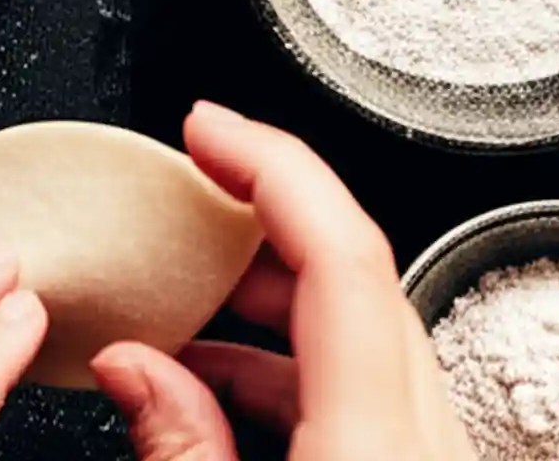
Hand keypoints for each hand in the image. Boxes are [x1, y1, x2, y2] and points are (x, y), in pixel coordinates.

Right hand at [88, 101, 476, 460]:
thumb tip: (129, 364)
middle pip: (355, 276)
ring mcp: (429, 454)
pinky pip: (369, 384)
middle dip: (259, 220)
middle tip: (185, 192)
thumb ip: (178, 446)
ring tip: (185, 296)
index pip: (342, 255)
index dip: (272, 168)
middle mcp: (421, 442)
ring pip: (363, 327)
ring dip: (272, 295)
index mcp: (370, 447)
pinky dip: (292, 359)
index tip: (207, 129)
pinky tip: (224, 379)